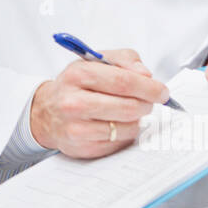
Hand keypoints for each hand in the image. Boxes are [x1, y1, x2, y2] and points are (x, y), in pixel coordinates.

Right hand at [29, 48, 168, 159]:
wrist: (45, 112)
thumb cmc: (76, 85)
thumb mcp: (94, 62)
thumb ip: (124, 59)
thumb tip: (146, 74)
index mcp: (78, 75)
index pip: (124, 81)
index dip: (149, 87)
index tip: (162, 91)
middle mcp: (74, 102)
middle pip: (129, 107)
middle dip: (147, 104)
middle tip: (149, 102)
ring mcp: (76, 128)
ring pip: (127, 127)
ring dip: (137, 120)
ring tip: (129, 112)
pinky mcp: (81, 148)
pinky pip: (118, 143)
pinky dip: (125, 133)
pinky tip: (116, 124)